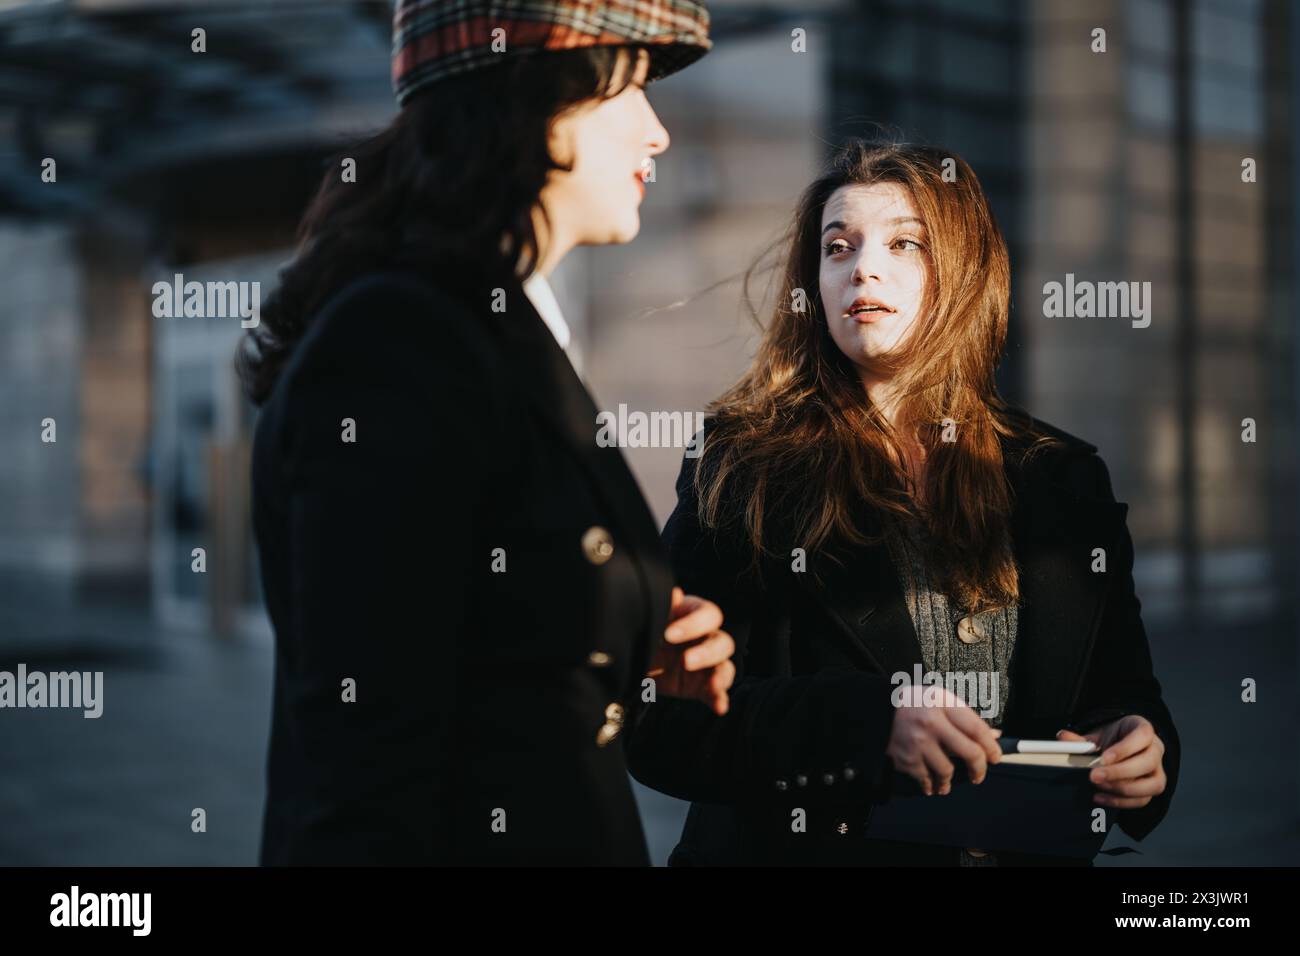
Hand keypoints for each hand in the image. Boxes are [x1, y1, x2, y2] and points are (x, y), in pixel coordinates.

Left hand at [646, 588, 734, 715]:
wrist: (623, 662)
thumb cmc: (637, 632)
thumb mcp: (645, 619)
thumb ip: (661, 606)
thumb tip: (675, 593)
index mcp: (692, 615)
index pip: (709, 615)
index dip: (695, 624)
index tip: (669, 635)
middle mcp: (703, 638)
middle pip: (722, 641)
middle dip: (707, 652)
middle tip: (685, 661)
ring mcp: (704, 664)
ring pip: (725, 666)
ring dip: (721, 676)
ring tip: (713, 685)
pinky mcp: (700, 686)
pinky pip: (716, 693)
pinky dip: (720, 699)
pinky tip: (720, 707)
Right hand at [886, 685, 1002, 794]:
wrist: (876, 707)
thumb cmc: (913, 703)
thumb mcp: (940, 700)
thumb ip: (966, 718)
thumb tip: (994, 736)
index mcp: (942, 704)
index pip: (977, 728)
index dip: (991, 746)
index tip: (995, 757)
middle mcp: (931, 723)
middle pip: (969, 752)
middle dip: (979, 768)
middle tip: (978, 774)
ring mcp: (917, 742)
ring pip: (947, 771)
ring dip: (951, 781)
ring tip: (948, 783)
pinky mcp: (905, 758)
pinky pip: (925, 779)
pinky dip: (930, 785)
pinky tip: (931, 785)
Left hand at [1057, 716, 1166, 808]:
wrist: (1120, 749)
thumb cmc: (1110, 740)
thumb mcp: (1096, 735)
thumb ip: (1081, 739)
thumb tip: (1062, 737)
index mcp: (1143, 730)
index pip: (1142, 736)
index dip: (1125, 748)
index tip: (1103, 758)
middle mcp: (1156, 749)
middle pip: (1148, 762)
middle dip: (1120, 772)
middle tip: (1094, 776)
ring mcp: (1158, 770)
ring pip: (1154, 784)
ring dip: (1124, 789)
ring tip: (1099, 787)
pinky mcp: (1153, 787)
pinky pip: (1144, 799)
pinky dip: (1122, 802)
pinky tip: (1100, 797)